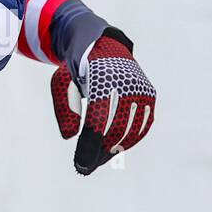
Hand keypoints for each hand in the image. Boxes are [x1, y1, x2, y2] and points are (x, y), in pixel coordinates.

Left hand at [52, 27, 154, 174]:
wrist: (102, 44)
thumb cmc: (77, 68)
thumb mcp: (61, 82)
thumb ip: (64, 108)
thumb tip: (69, 136)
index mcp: (99, 78)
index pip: (96, 121)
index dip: (88, 146)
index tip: (80, 165)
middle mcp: (125, 83)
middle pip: (115, 130)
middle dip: (98, 153)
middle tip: (85, 166)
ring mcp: (140, 88)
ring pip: (131, 131)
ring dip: (114, 150)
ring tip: (96, 159)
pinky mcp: (149, 94)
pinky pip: (143, 125)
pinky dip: (130, 140)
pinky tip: (114, 149)